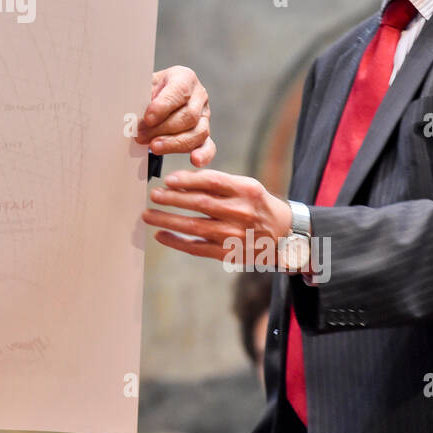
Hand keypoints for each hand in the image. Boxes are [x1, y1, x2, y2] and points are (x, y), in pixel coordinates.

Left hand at [138, 66, 214, 166]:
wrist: (154, 99)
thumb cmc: (148, 91)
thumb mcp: (143, 86)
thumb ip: (141, 97)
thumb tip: (132, 115)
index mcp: (185, 78)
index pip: (179, 91)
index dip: (163, 106)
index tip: (147, 118)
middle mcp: (199, 96)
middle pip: (188, 116)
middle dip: (162, 128)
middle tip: (141, 136)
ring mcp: (205, 116)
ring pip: (198, 132)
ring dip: (174, 143)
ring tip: (154, 147)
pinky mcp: (205, 135)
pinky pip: (209, 146)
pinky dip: (203, 155)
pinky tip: (194, 160)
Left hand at [142, 169, 290, 265]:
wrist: (284, 236)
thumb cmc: (258, 206)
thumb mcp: (247, 187)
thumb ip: (219, 183)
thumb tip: (181, 181)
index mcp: (246, 190)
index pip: (213, 181)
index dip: (188, 180)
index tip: (168, 179)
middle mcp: (241, 212)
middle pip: (200, 203)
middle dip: (173, 199)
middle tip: (154, 195)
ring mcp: (234, 235)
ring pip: (194, 226)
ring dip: (168, 220)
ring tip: (148, 214)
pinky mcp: (227, 253)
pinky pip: (196, 247)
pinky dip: (176, 242)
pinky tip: (160, 234)